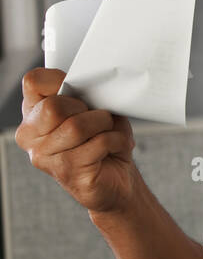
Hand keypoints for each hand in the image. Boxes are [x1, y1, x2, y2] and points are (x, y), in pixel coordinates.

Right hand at [15, 68, 136, 214]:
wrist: (116, 178)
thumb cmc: (104, 140)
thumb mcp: (95, 109)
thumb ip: (85, 94)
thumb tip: (95, 83)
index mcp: (33, 113)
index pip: (34, 81)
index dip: (61, 80)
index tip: (81, 93)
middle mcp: (30, 135)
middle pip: (53, 107)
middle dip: (87, 109)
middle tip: (100, 119)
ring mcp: (44, 156)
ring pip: (76, 127)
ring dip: (105, 126)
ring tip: (110, 133)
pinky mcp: (67, 171)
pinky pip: (97, 144)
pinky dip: (117, 141)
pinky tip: (116, 147)